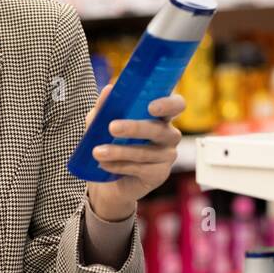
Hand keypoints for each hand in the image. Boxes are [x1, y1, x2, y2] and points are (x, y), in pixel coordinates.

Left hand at [83, 86, 184, 222]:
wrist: (107, 182)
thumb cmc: (109, 144)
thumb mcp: (101, 123)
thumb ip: (105, 107)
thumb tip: (108, 90)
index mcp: (160, 116)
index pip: (176, 105)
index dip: (168, 104)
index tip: (151, 107)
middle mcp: (169, 135)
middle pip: (159, 130)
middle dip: (135, 128)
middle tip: (112, 127)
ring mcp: (167, 156)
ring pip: (145, 152)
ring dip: (119, 151)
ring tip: (97, 151)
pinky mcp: (159, 174)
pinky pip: (140, 169)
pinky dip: (119, 165)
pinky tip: (104, 164)